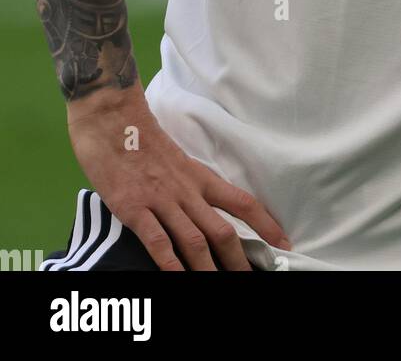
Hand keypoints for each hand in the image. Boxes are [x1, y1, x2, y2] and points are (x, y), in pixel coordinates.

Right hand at [67, 83, 292, 270]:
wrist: (112, 117)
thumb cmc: (141, 139)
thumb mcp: (176, 159)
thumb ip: (189, 184)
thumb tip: (201, 210)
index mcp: (200, 176)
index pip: (242, 202)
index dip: (266, 224)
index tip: (283, 243)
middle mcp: (187, 190)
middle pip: (223, 230)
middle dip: (239, 260)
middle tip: (251, 279)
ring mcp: (162, 200)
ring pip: (195, 241)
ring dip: (209, 270)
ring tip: (219, 288)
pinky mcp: (134, 207)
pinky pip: (157, 241)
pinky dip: (170, 264)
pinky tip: (178, 280)